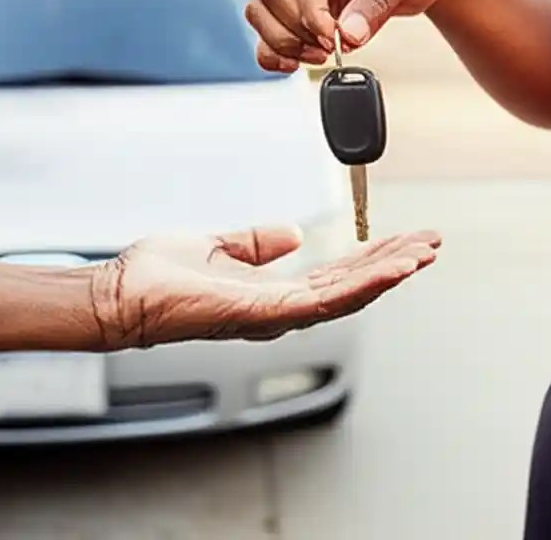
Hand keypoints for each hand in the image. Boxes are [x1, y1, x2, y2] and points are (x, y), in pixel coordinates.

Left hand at [87, 226, 440, 347]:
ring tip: (424, 254)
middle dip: (393, 264)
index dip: (373, 258)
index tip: (405, 239)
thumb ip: (255, 243)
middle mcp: (279, 310)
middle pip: (350, 287)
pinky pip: (323, 300)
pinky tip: (390, 269)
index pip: (335, 276)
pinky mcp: (263, 316)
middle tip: (432, 243)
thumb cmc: (155, 276)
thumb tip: (292, 234)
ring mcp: (274, 316)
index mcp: (272, 293)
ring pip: (347, 296)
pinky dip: (362, 284)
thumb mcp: (217, 246)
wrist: (118, 294)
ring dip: (388, 274)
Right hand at [245, 0, 472, 72]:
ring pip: (262, 9)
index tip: (334, 38)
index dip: (311, 12)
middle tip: (328, 48)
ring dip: (281, 40)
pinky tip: (294, 63)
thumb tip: (347, 36)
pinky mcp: (306, 5)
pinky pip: (272, 27)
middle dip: (294, 27)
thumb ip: (377, 3)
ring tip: (316, 56)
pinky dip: (274, 49)